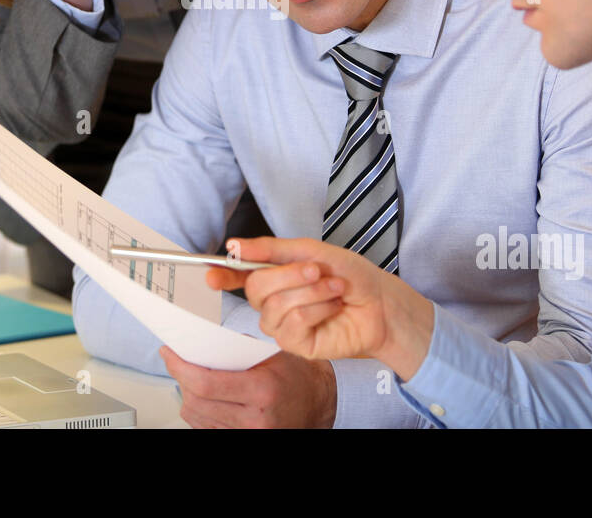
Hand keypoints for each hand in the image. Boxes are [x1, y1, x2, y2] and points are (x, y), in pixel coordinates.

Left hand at [159, 346, 336, 427]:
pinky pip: (207, 430)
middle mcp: (254, 418)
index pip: (206, 383)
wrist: (316, 403)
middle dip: (180, 379)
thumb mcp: (270, 354)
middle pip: (196, 402)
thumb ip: (235, 350)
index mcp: (261, 390)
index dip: (180, 368)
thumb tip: (197, 344)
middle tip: (176, 362)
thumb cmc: (294, 376)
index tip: (169, 354)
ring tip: (189, 378)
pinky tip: (202, 398)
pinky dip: (199, 413)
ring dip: (187, 397)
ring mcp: (249, 435)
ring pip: (196, 418)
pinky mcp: (245, 443)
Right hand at [208, 237, 434, 379]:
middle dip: (287, 275)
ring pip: (274, 306)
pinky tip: (332, 307)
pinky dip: (316, 309)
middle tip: (315, 269)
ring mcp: (283, 325)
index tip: (210, 273)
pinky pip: (291, 323)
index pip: (239, 277)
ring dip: (310, 291)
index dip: (222, 275)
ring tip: (334, 288)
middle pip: (255, 288)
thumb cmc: (350, 276)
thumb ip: (271, 250)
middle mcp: (274, 302)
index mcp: (275, 276)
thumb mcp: (311, 251)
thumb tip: (235, 246)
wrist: (381, 303)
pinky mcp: (297, 344)